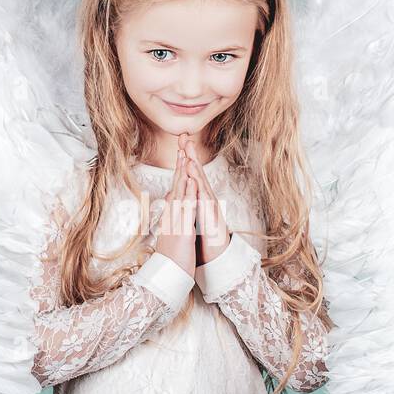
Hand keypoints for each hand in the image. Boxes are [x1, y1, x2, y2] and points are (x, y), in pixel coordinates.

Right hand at [153, 140, 197, 277]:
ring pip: (179, 193)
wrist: (167, 275)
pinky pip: (185, 207)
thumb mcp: (171, 235)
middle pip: (175, 187)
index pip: (174, 191)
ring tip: (185, 155)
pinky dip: (188, 192)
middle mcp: (171, 215)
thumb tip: (170, 206)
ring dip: (182, 173)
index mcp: (171, 217)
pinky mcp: (181, 228)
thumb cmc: (170, 258)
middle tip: (181, 148)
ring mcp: (175, 221)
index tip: (181, 159)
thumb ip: (171, 219)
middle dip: (179, 167)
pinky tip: (190, 180)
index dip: (178, 174)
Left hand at [182, 140, 230, 265]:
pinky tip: (196, 181)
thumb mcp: (192, 215)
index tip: (180, 142)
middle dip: (191, 155)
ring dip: (196, 170)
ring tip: (189, 154)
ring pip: (201, 185)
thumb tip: (179, 191)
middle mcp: (205, 199)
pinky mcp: (211, 218)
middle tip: (185, 137)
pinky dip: (200, 191)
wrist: (215, 255)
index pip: (190, 174)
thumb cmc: (204, 236)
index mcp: (197, 198)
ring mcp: (209, 208)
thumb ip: (187, 201)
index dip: (185, 158)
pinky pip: (205, 202)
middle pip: (197, 173)